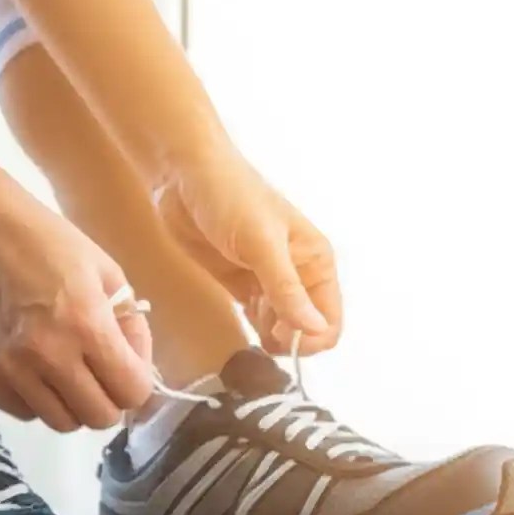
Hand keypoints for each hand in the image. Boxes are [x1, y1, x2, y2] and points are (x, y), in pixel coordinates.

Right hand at [0, 201, 153, 430]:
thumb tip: (138, 364)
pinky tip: (36, 369)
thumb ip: (130, 323)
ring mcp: (10, 371)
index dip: (137, 383)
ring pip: (62, 423)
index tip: (128, 365)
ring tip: (67, 372)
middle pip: (99, 418)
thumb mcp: (106, 271)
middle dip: (110, 398)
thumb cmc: (47, 244)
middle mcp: (48, 357)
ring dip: (73, 404)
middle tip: (101, 374)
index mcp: (87, 325)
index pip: (131, 393)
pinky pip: (25, 413)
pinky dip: (38, 400)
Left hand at [159, 149, 342, 354]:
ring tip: (249, 320)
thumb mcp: (261, 244)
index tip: (281, 339)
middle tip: (260, 331)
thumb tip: (316, 330)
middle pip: (307, 328)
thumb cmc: (230, 198)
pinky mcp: (243, 285)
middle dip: (288, 339)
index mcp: (316, 262)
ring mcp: (270, 281)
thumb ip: (287, 290)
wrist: (184, 174)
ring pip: (283, 328)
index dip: (310, 339)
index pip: (330, 320)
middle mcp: (300, 274)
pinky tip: (243, 318)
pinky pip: (259, 319)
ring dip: (270, 336)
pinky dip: (254, 327)